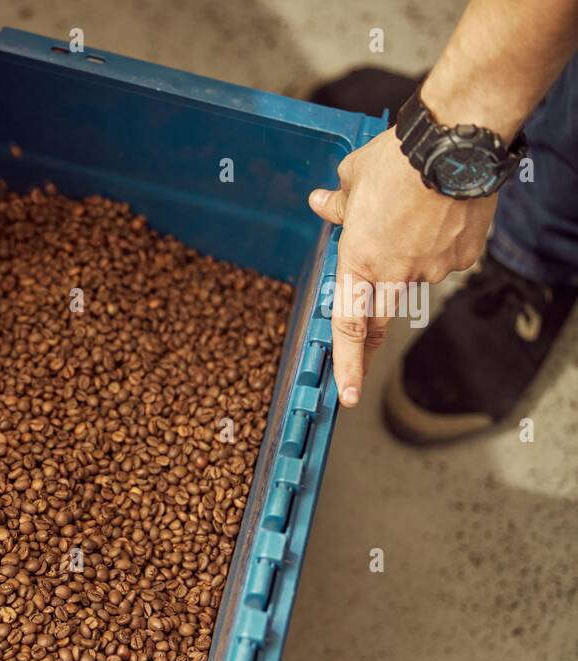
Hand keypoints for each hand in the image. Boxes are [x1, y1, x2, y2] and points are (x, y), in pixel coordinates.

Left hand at [308, 127, 495, 405]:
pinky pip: (445, 262)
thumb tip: (321, 204)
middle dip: (371, 339)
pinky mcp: (463, 258)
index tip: (347, 395)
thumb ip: (338, 204)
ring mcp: (431, 269)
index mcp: (359, 261)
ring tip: (411, 221)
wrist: (455, 142)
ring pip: (414, 282)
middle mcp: (394, 274)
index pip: (349, 326)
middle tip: (365, 352)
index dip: (347, 365)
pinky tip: (440, 216)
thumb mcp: (353, 177)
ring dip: (407, 266)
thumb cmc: (398, 158)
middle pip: (380, 319)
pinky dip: (438, 246)